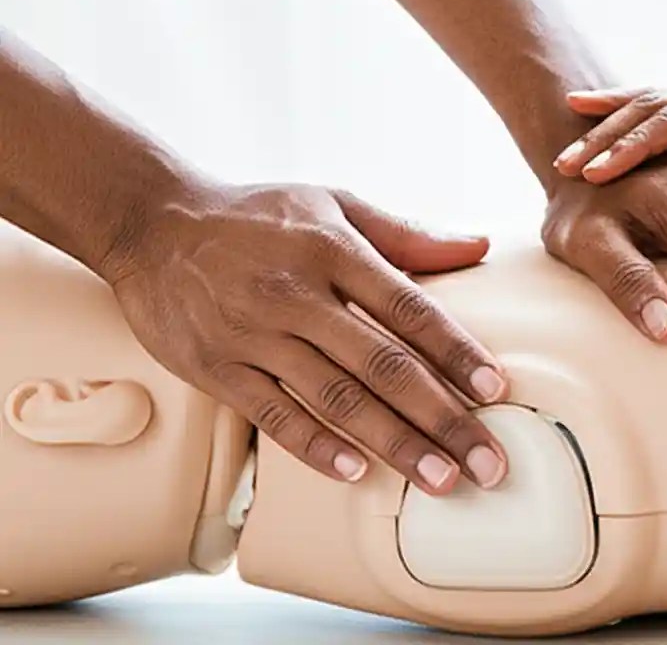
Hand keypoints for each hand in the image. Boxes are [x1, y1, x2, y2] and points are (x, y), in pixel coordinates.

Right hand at [107, 182, 509, 495]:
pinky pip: (274, 415)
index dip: (456, 351)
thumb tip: (480, 245)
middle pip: (383, 365)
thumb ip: (408, 234)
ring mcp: (254, 334)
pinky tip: (358, 472)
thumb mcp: (334, 205)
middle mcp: (297, 295)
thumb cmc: (259, 216)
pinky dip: (316, 446)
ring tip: (441, 479)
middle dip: (442, 418)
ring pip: (336, 399)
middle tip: (487, 461)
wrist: (152, 222)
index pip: (410, 308)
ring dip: (394, 444)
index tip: (496, 391)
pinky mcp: (216, 367)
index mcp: (335, 251)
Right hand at [552, 79, 666, 189]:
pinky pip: (664, 115)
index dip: (633, 146)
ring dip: (609, 128)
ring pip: (652, 107)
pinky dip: (627, 119)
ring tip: (565, 156)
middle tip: (563, 167)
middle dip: (606, 136)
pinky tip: (594, 125)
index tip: (595, 172)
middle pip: (653, 107)